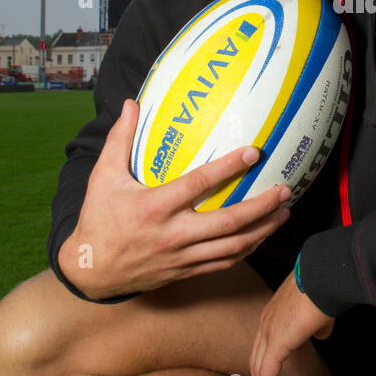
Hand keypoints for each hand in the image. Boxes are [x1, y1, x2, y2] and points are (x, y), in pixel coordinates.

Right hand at [61, 99, 291, 299]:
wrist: (91, 271)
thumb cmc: (98, 219)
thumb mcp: (103, 177)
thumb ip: (119, 140)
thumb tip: (130, 103)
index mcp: (154, 207)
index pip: (198, 184)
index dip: (228, 168)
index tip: (254, 153)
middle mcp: (172, 235)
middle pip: (228, 222)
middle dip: (261, 206)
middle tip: (285, 189)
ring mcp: (182, 257)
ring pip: (233, 247)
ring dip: (263, 230)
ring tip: (285, 212)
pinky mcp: (186, 272)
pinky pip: (224, 263)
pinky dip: (247, 249)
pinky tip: (262, 236)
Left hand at [250, 271, 334, 375]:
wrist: (325, 276)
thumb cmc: (324, 288)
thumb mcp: (318, 311)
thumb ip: (316, 325)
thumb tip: (320, 333)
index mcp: (273, 315)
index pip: (263, 348)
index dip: (266, 368)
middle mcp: (265, 323)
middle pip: (256, 361)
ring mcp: (268, 332)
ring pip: (259, 371)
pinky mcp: (275, 342)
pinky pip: (267, 374)